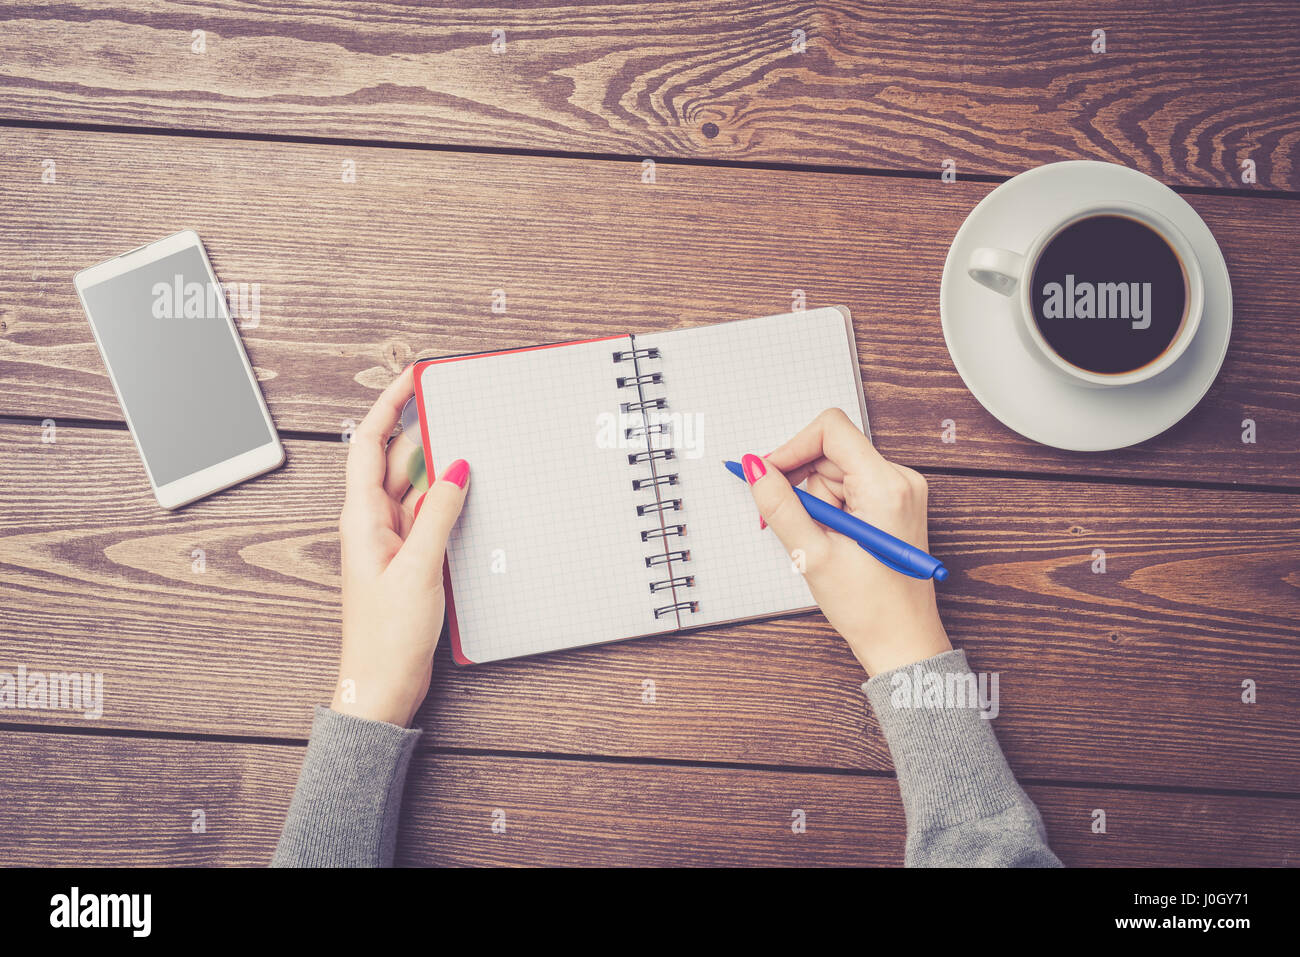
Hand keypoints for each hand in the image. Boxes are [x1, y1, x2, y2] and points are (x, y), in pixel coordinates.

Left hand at [331, 365, 469, 726]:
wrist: (382, 686)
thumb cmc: (387, 637)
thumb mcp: (419, 568)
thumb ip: (438, 514)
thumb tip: (456, 468)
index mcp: (362, 518)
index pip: (370, 444)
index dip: (389, 406)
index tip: (412, 378)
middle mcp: (372, 523)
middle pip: (396, 461)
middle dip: (423, 433)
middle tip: (456, 408)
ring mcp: (391, 541)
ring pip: (416, 489)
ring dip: (438, 469)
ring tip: (469, 446)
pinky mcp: (408, 560)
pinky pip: (427, 517)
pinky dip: (446, 502)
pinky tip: (467, 496)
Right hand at [743, 408, 950, 676]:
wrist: (903, 642)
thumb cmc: (869, 608)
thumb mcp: (813, 555)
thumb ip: (780, 505)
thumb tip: (754, 468)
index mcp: (887, 486)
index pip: (831, 430)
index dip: (791, 448)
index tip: (766, 475)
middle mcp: (901, 479)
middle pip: (831, 451)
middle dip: (802, 485)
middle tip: (792, 526)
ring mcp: (901, 491)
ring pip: (837, 472)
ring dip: (817, 503)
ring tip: (822, 544)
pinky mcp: (895, 503)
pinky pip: (850, 487)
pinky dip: (830, 509)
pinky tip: (832, 541)